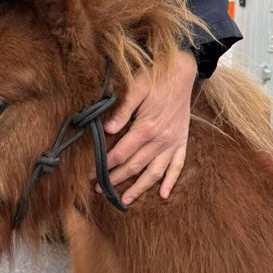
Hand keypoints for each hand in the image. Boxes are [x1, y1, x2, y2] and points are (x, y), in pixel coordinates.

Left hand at [98, 49, 196, 204]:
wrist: (182, 72)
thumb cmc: (155, 78)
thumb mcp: (136, 89)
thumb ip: (122, 111)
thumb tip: (107, 130)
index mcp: (146, 128)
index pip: (120, 153)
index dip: (104, 165)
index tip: (90, 173)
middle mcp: (161, 140)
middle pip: (134, 166)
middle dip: (115, 179)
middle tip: (99, 188)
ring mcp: (173, 142)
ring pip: (155, 172)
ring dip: (139, 188)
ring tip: (125, 200)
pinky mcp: (181, 141)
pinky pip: (177, 166)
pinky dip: (171, 181)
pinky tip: (164, 194)